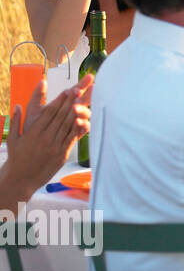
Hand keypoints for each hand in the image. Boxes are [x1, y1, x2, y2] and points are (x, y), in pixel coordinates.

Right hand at [6, 76, 91, 192]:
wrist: (22, 179)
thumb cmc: (17, 158)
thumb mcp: (12, 139)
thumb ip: (16, 121)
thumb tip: (18, 105)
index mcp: (33, 133)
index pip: (48, 113)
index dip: (58, 101)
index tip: (65, 91)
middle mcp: (45, 138)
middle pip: (60, 117)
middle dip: (69, 103)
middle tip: (78, 91)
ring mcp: (54, 147)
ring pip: (67, 126)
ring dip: (76, 113)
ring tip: (82, 101)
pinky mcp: (62, 154)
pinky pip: (72, 139)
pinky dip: (78, 129)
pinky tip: (84, 120)